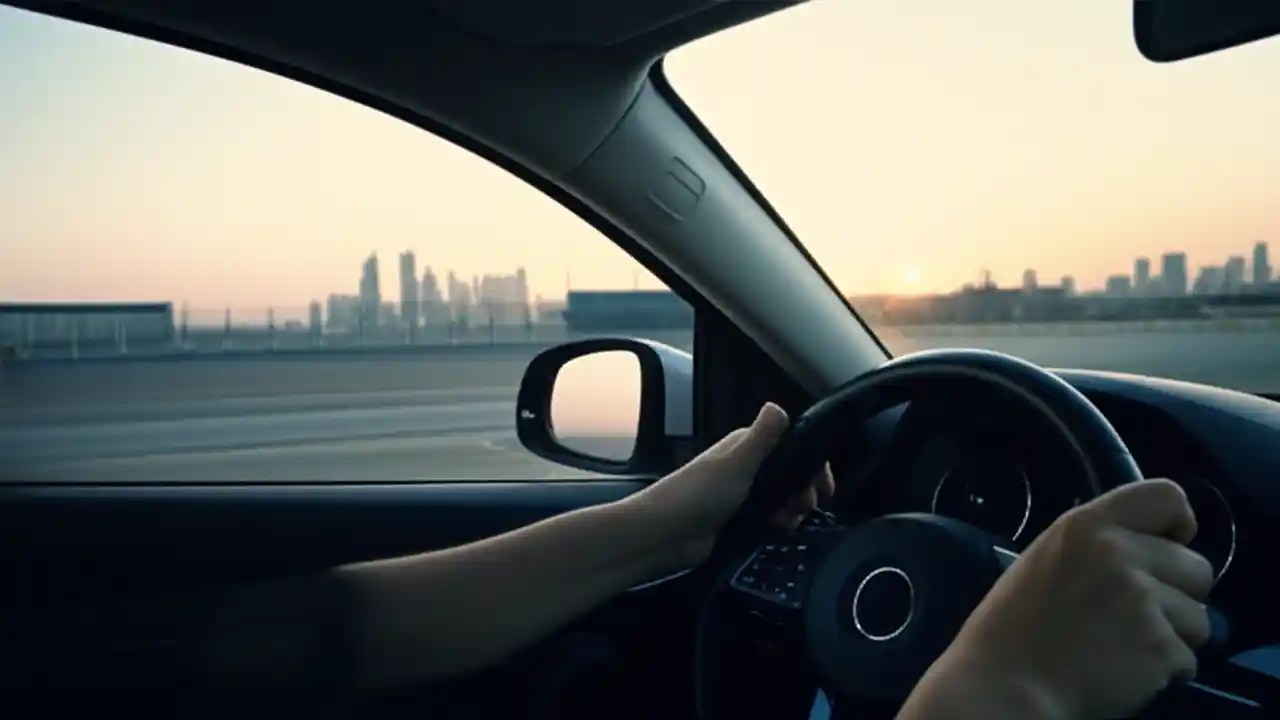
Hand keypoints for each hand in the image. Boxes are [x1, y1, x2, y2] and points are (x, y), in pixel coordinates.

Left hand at [625, 402, 834, 568]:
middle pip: (790, 477)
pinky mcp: (738, 522)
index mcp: (745, 447)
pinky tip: (776, 530)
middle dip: (804, 491)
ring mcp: (742, 496)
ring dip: (792, 511)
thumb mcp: (736, 461)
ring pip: (782, 500)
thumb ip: (762, 436)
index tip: (824, 487)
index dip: (811, 466)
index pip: (791, 449)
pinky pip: (769, 520)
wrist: (664, 535)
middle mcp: (745, 468)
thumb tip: (778, 405)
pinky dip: (777, 525)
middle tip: (803, 506)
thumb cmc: (699, 493)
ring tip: (786, 520)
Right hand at [907, 479, 1213, 719]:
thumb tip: (1149, 547)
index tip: (1164, 549)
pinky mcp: (1158, 646)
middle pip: (1197, 567)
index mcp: (1085, 525)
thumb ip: (1096, 545)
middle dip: (1177, 595)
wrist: (1006, 685)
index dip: (1177, 527)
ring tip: (1125, 647)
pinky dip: (1164, 672)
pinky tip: (1124, 671)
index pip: (1167, 496)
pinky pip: (1189, 658)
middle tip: (1136, 616)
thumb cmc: (1015, 627)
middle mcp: (1119, 553)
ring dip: (1172, 638)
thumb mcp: (1046, 558)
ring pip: (1200, 618)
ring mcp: (1142, 600)